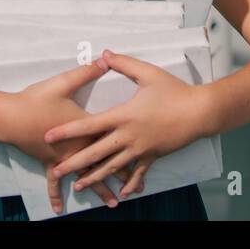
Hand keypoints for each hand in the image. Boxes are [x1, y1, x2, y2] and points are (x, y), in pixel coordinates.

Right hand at [0, 59, 133, 211]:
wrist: (11, 117)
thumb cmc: (37, 99)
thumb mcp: (63, 82)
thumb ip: (86, 71)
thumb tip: (105, 58)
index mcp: (86, 128)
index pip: (113, 136)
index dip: (132, 143)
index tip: (150, 151)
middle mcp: (79, 147)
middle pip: (106, 162)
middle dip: (123, 174)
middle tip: (140, 186)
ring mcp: (64, 158)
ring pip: (87, 176)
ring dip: (100, 189)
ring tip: (115, 203)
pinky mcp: (49, 162)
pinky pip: (54, 182)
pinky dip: (57, 194)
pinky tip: (59, 208)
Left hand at [44, 49, 211, 198]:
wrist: (200, 112)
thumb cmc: (174, 91)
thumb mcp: (148, 73)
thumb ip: (123, 63)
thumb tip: (104, 53)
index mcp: (124, 116)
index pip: (90, 125)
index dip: (68, 131)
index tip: (49, 136)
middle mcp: (129, 137)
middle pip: (96, 153)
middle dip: (74, 163)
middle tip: (56, 170)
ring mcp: (141, 149)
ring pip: (113, 167)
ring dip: (94, 177)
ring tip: (78, 186)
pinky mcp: (153, 156)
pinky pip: (138, 173)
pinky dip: (129, 184)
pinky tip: (122, 194)